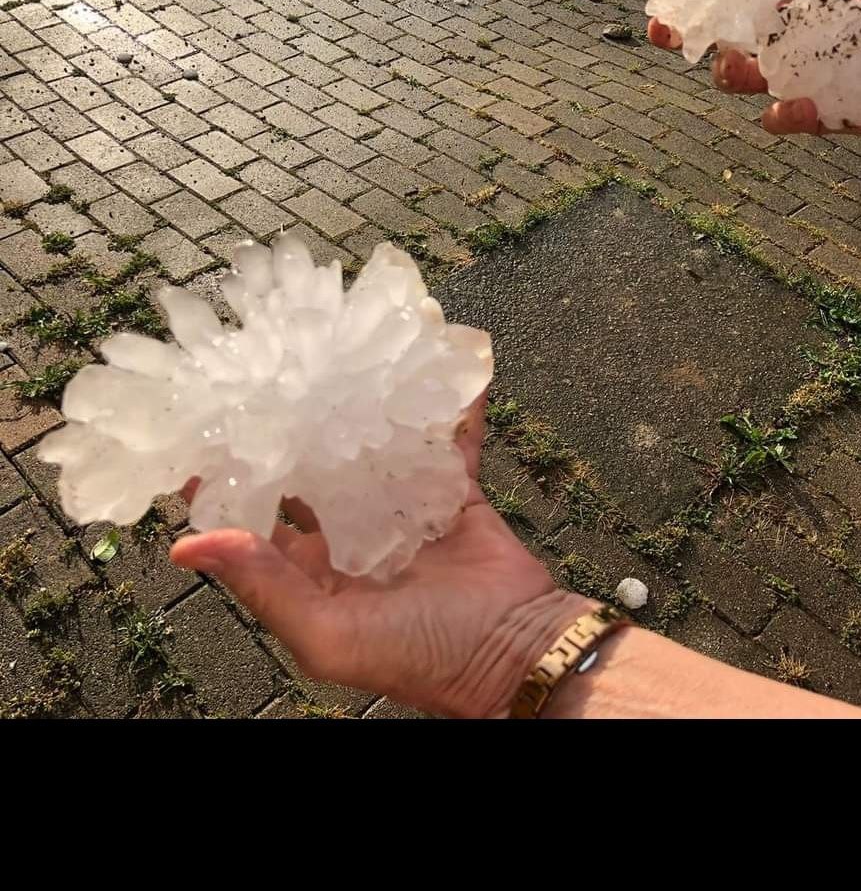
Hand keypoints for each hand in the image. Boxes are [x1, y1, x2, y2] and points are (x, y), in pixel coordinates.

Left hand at [170, 394, 590, 717]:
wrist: (517, 651)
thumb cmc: (421, 656)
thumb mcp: (330, 634)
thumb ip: (265, 587)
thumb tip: (187, 548)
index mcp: (316, 572)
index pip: (260, 516)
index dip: (233, 477)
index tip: (208, 428)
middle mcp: (355, 535)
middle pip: (315, 471)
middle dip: (296, 428)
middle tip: (276, 374)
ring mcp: (406, 509)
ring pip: (377, 448)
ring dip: (367, 410)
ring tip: (349, 361)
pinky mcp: (454, 493)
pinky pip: (450, 443)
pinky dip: (452, 409)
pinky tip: (443, 368)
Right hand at [647, 0, 860, 137]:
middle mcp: (780, 33)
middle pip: (714, 30)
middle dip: (680, 25)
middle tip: (662, 21)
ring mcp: (791, 73)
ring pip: (733, 76)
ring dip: (724, 69)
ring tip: (735, 61)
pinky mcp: (811, 111)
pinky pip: (779, 117)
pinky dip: (785, 112)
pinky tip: (806, 102)